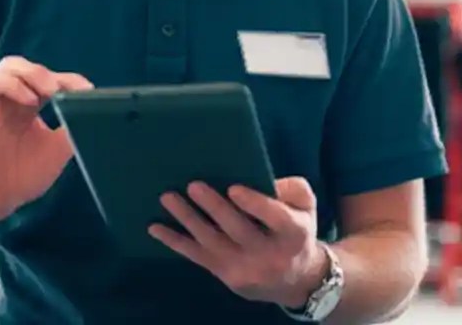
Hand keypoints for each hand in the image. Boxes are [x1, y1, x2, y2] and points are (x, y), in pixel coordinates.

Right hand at [0, 56, 92, 225]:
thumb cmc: (22, 177)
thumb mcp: (57, 151)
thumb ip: (72, 128)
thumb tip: (96, 114)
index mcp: (29, 107)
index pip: (48, 79)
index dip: (69, 79)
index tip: (88, 91)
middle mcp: (11, 101)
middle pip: (25, 65)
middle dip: (47, 73)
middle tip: (63, 90)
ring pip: (7, 66)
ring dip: (31, 73)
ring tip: (49, 93)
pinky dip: (10, 84)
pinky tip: (29, 101)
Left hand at [148, 177, 329, 308]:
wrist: (295, 280)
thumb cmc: (296, 231)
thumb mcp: (306, 207)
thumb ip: (291, 189)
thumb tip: (261, 179)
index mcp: (293, 233)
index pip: (274, 218)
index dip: (254, 204)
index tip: (233, 188)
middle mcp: (270, 255)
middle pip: (239, 230)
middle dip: (215, 208)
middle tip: (193, 185)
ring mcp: (244, 268)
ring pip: (212, 242)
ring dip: (188, 219)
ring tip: (169, 198)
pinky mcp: (225, 275)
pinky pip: (196, 257)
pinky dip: (174, 242)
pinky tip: (155, 227)